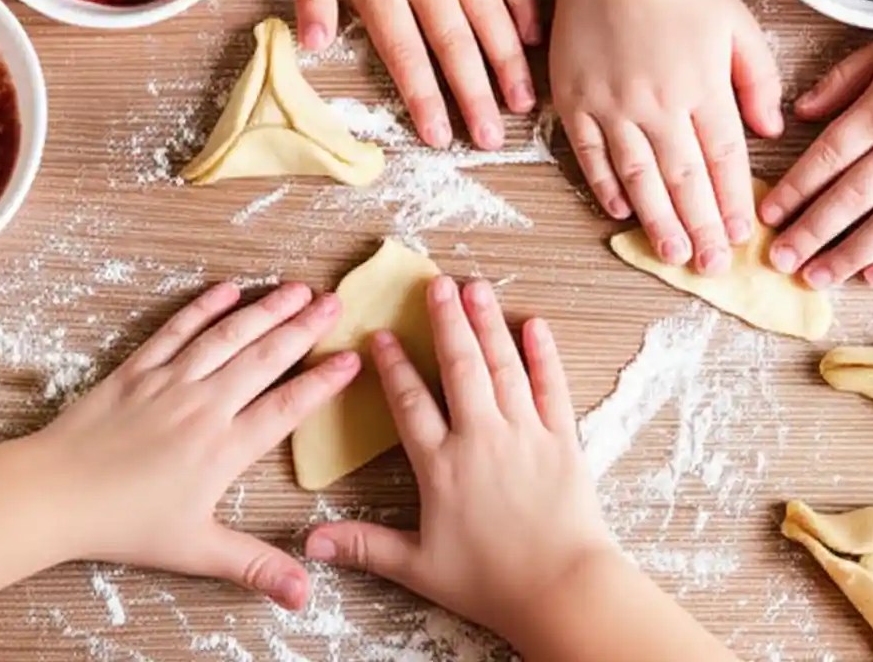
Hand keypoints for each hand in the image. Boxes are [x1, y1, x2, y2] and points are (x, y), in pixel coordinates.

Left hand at [33, 282, 360, 609]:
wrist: (51, 495)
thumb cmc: (122, 524)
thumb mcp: (195, 550)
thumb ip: (254, 565)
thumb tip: (303, 595)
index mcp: (224, 449)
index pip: (287, 406)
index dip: (324, 381)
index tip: (352, 359)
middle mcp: (203, 407)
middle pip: (265, 358)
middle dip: (305, 328)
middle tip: (335, 303)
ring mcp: (169, 383)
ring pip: (228, 336)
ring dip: (266, 309)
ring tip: (297, 289)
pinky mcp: (137, 370)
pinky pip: (176, 330)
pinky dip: (204, 308)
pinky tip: (228, 291)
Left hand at [281, 0, 540, 149]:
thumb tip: (312, 43)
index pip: (406, 55)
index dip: (425, 99)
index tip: (441, 136)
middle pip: (455, 46)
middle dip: (475, 97)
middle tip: (492, 139)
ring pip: (490, 15)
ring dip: (508, 62)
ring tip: (524, 102)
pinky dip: (524, 6)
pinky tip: (534, 38)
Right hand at [304, 276, 615, 639]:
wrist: (562, 588)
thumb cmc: (491, 583)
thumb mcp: (418, 567)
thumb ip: (364, 545)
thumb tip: (309, 543)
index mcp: (441, 466)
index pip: (409, 403)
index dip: (393, 366)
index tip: (383, 336)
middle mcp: (481, 438)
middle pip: (459, 367)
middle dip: (445, 322)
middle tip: (435, 284)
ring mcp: (525, 434)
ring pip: (503, 366)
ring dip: (487, 324)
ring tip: (475, 288)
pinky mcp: (563, 440)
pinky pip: (552, 387)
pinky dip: (543, 354)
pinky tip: (534, 325)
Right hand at [549, 0, 782, 274]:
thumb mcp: (738, 26)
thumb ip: (759, 81)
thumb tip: (772, 131)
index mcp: (702, 86)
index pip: (723, 160)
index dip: (732, 203)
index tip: (740, 235)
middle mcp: (658, 103)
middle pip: (684, 180)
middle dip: (701, 228)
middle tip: (711, 266)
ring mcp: (612, 106)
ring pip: (638, 178)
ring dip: (658, 222)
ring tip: (673, 255)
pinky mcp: (575, 104)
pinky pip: (591, 157)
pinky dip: (606, 188)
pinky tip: (622, 213)